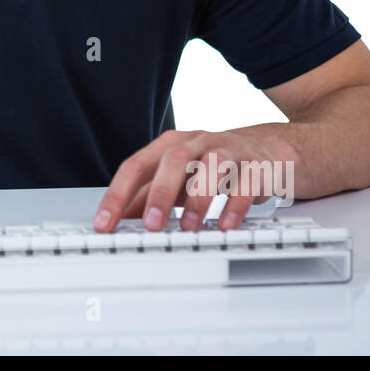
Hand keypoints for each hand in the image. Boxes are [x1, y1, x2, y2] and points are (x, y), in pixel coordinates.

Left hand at [93, 129, 288, 233]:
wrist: (265, 149)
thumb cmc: (213, 164)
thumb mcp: (177, 178)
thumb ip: (148, 196)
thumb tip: (117, 220)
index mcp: (170, 145)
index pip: (136, 166)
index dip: (118, 194)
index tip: (105, 224)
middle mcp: (197, 143)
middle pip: (174, 159)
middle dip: (160, 193)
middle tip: (151, 225)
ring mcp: (228, 151)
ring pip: (212, 166)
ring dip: (199, 199)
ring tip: (189, 227)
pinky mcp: (255, 165)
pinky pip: (246, 182)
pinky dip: (235, 205)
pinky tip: (225, 224)